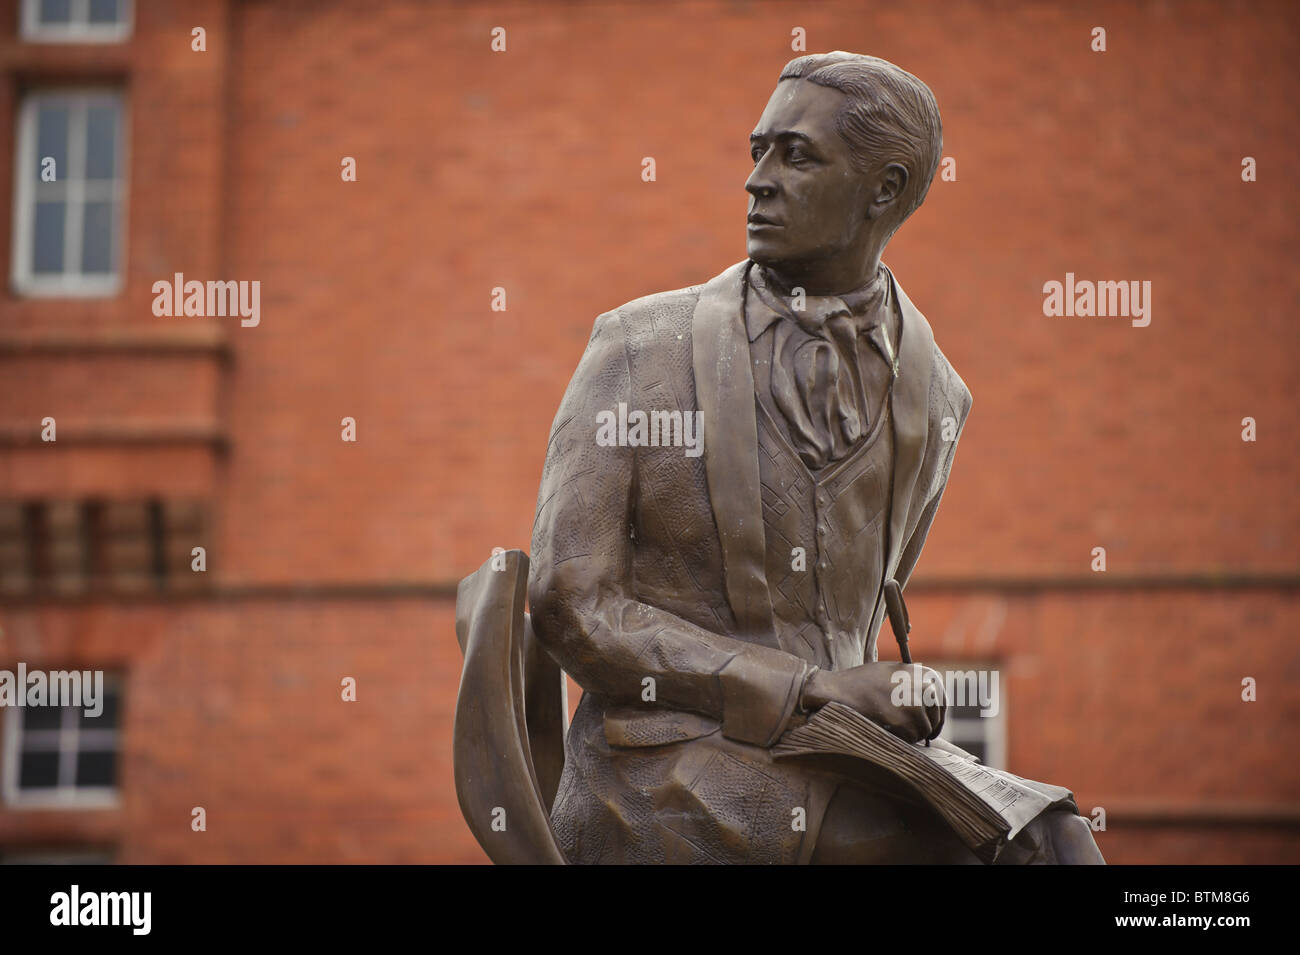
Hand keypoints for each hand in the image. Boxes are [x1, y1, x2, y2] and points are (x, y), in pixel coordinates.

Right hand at [801, 662, 945, 743]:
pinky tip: (887, 727)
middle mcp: (924, 688)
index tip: (933, 726)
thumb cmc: (865, 681)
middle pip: (935, 719)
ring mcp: (915, 704)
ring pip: (924, 731)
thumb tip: (933, 701)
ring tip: (893, 724)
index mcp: (925, 674)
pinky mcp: (904, 721)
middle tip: (912, 732)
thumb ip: (916, 682)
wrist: (841, 689)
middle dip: (926, 728)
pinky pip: (911, 738)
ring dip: (912, 734)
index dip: (938, 717)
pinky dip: (901, 738)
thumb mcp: (896, 672)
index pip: (942, 702)